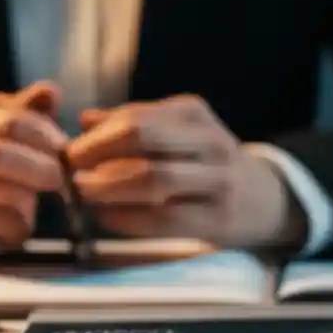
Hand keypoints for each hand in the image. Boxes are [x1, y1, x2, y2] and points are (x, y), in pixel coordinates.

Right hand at [0, 82, 66, 245]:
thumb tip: (52, 92)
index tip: (64, 151)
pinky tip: (15, 229)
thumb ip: (12, 111)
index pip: (11, 118)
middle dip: (42, 169)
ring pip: (1, 190)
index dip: (46, 137)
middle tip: (59, 181)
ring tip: (31, 206)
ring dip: (29, 202)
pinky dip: (15, 227)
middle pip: (3, 152)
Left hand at [66, 95, 302, 246]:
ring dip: (109, 188)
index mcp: (193, 113)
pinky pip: (163, 218)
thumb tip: (85, 120)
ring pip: (154, 180)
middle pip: (145, 140)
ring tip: (84, 193)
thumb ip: (131, 123)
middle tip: (71, 172)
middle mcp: (209, 142)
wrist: (264, 199)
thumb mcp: (176, 131)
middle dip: (98, 156)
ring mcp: (217, 181)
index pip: (137, 118)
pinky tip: (106, 216)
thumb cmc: (205, 162)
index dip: (97, 136)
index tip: (68, 150)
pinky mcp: (217, 220)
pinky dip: (127, 218)